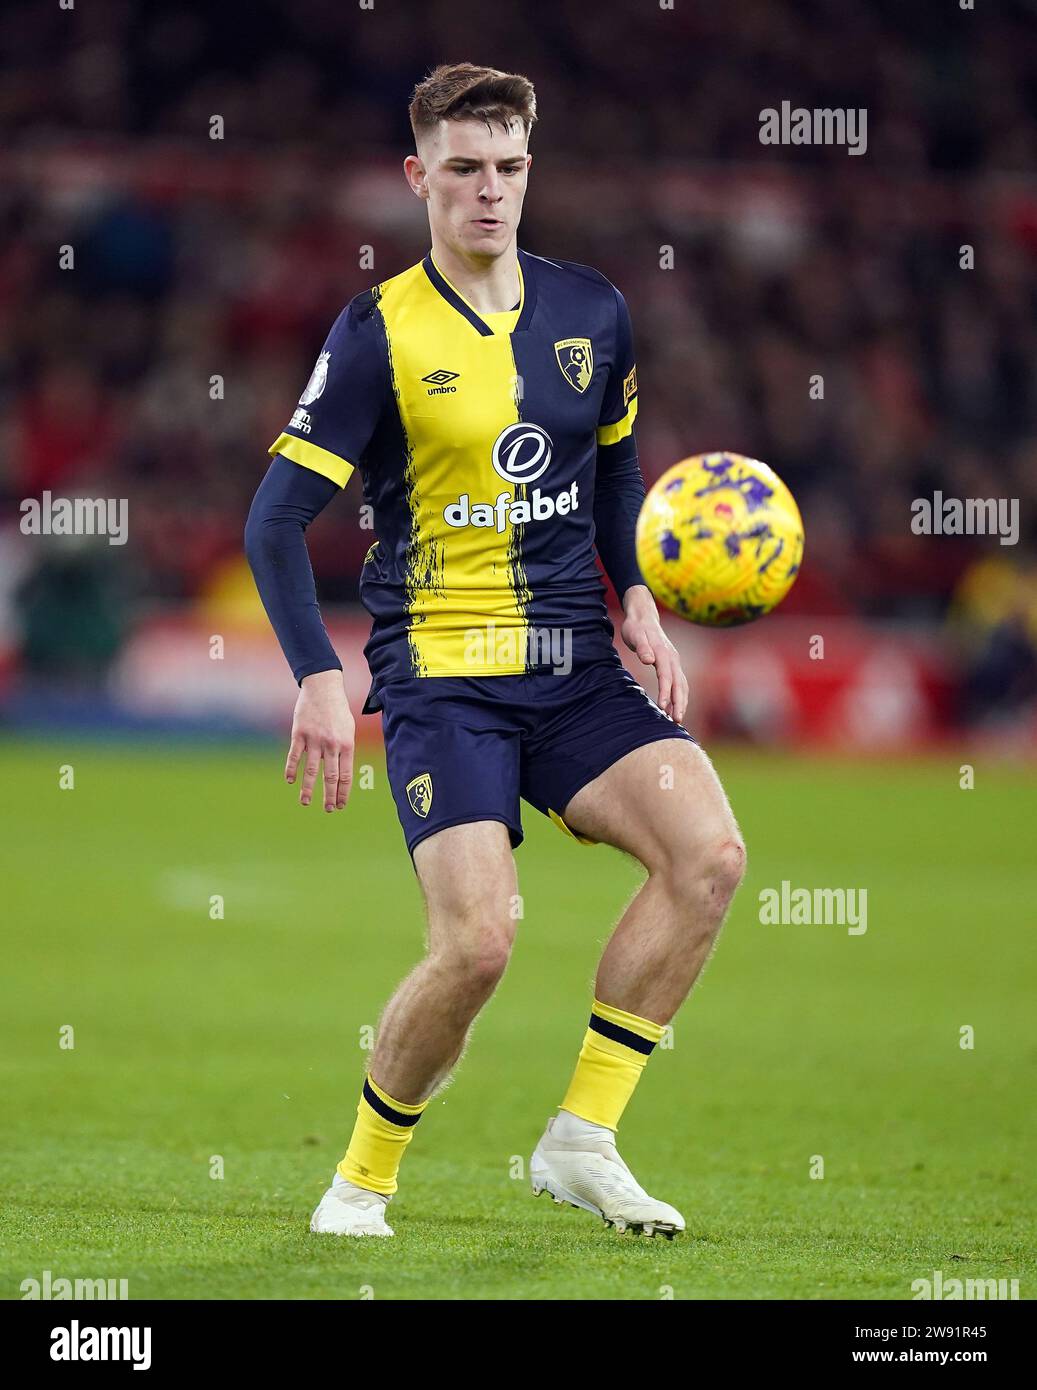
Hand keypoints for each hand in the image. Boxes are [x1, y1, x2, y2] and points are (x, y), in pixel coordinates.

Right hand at [285, 669, 354, 811]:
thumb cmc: (337, 710)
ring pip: (312, 770)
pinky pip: (294, 755)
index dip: (343, 792)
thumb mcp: (348, 729)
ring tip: (306, 802)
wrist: (323, 687)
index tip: (340, 805)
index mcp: (347, 744)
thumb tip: (340, 772)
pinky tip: (290, 780)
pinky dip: (291, 769)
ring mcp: (315, 740)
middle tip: (328, 810)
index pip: (345, 775)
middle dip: (329, 796)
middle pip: (330, 776)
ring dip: (309, 788)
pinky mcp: (299, 734)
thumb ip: (345, 750)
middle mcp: (332, 745)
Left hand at [619, 584, 688, 724]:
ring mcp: (675, 661)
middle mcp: (673, 658)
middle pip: (679, 684)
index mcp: (664, 653)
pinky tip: (676, 707)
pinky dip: (680, 696)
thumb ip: (642, 648)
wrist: (644, 617)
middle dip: (679, 703)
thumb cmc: (636, 628)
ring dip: (682, 702)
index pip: (666, 676)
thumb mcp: (635, 635)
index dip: (666, 692)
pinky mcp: (673, 664)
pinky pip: (680, 682)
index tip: (663, 707)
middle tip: (676, 720)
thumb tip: (649, 660)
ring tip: (677, 719)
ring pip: (682, 685)